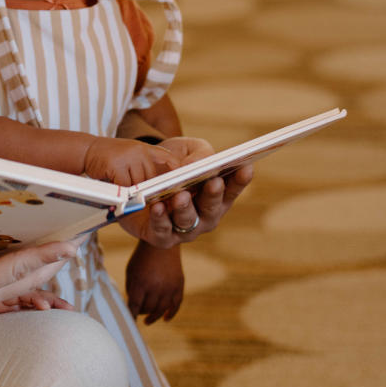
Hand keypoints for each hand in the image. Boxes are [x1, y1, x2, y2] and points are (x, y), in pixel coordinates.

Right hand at [0, 213, 78, 349]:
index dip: (46, 255)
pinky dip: (22, 277)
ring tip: (64, 256)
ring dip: (41, 273)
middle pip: (26, 281)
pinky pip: (4, 287)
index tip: (72, 246)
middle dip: (53, 264)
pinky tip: (30, 268)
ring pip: (18, 287)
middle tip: (80, 243)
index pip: (17, 269)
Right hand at [83, 136, 184, 184]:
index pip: (169, 159)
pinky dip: (121, 193)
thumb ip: (147, 167)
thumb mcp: (133, 157)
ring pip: (139, 185)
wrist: (87, 150)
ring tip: (123, 190)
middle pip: (152, 179)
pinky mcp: (116, 165)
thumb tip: (164, 190)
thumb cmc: (112, 158)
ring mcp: (128, 156)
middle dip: (148, 191)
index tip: (182, 186)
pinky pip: (125, 187)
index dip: (178, 171)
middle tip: (144, 198)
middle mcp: (140, 150)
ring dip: (132, 192)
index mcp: (147, 149)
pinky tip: (115, 189)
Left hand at [126, 239, 183, 323]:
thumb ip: (130, 289)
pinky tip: (165, 319)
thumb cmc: (142, 258)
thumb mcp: (131, 271)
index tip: (128, 323)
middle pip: (147, 309)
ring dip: (153, 317)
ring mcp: (169, 287)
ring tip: (147, 321)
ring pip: (160, 310)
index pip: (134, 306)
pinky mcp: (179, 286)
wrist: (162, 243)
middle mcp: (155, 287)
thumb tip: (132, 307)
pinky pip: (175, 306)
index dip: (131, 316)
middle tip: (138, 312)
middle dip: (141, 312)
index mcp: (140, 282)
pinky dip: (170, 314)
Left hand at [130, 161, 253, 245]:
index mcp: (216, 194)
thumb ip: (198, 153)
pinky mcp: (162, 238)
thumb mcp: (186, 149)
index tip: (246, 166)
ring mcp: (185, 230)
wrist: (138, 176)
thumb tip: (193, 166)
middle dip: (213, 195)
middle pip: (212, 208)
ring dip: (185, 208)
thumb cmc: (171, 161)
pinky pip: (162, 231)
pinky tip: (156, 206)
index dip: (240, 179)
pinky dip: (160, 218)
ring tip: (181, 196)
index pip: (232, 188)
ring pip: (188, 221)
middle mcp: (205, 216)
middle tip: (214, 182)